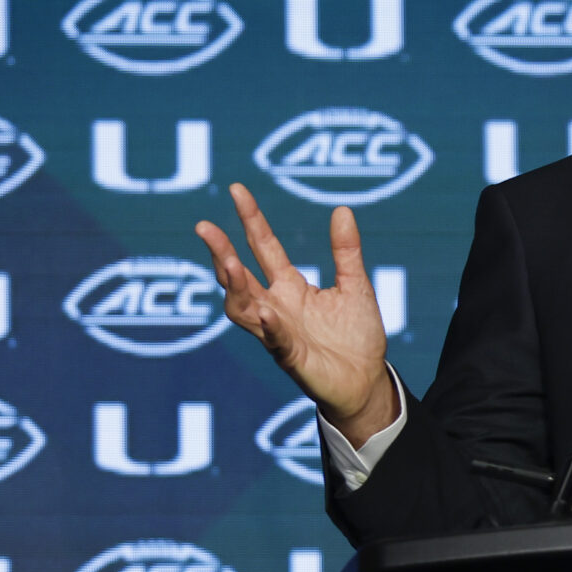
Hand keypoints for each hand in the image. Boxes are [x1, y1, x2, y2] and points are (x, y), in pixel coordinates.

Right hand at [195, 183, 394, 445]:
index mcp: (290, 287)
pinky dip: (270, 327)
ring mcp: (278, 333)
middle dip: (221, 252)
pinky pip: (275, 341)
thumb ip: (346, 251)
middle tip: (204, 228)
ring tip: (229, 264)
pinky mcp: (291, 358)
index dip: (251, 219)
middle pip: (239, 276)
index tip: (238, 190)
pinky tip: (266, 311)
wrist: (367, 381)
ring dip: (234, 287)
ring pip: (244, 309)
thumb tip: (343, 209)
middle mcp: (276, 307)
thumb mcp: (356, 285)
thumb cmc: (356, 336)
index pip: (263, 247)